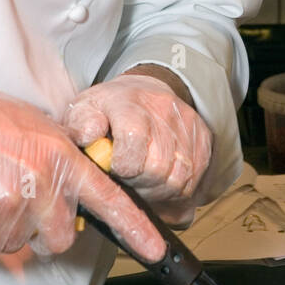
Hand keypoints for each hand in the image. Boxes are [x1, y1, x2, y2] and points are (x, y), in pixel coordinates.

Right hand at [0, 70, 166, 261]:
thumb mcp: (36, 130)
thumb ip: (61, 162)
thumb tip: (73, 192)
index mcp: (63, 157)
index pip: (110, 199)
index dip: (135, 228)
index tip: (156, 250)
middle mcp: (46, 181)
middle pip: (61, 238)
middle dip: (42, 230)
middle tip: (17, 199)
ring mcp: (16, 202)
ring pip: (23, 244)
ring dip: (7, 229)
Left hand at [62, 72, 211, 226]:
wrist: (145, 92)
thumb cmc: (110, 109)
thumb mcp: (83, 109)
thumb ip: (80, 124)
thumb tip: (90, 137)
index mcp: (131, 104)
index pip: (134, 142)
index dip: (122, 167)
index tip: (115, 169)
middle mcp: (165, 112)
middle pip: (158, 169)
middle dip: (139, 184)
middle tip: (128, 180)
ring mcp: (189, 126)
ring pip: (179, 181)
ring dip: (158, 192)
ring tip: (143, 183)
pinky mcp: (204, 139)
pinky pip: (195, 182)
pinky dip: (176, 192)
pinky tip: (160, 184)